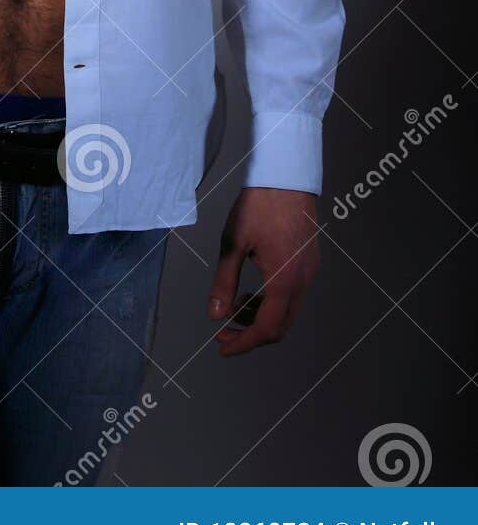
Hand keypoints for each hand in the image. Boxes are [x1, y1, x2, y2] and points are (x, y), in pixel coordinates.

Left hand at [207, 187, 318, 357]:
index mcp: (283, 280)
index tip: (223, 347)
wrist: (286, 177)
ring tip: (234, 305)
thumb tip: (215, 314)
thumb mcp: (233, 242)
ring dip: (260, 317)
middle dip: (250, 334)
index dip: (243, 344)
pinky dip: (271, 301)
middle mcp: (301, 281)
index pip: (266, 329)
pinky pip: (292, 294)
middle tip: (224, 331)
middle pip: (279, 327)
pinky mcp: (309, 263)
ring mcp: (309, 272)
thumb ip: (224, 281)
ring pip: (287, 311)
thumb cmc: (259, 205)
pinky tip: (251, 289)